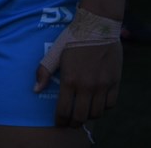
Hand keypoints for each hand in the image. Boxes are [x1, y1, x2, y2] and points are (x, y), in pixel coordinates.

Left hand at [34, 7, 122, 126]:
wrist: (97, 26)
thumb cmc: (73, 38)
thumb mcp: (55, 52)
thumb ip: (44, 71)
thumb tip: (35, 89)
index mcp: (69, 80)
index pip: (64, 110)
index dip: (60, 120)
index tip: (59, 123)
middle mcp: (87, 86)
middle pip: (81, 116)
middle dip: (74, 123)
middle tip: (71, 122)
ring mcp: (102, 86)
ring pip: (97, 113)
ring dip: (89, 116)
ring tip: (84, 113)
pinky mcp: (115, 82)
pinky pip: (111, 104)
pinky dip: (104, 108)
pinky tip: (98, 103)